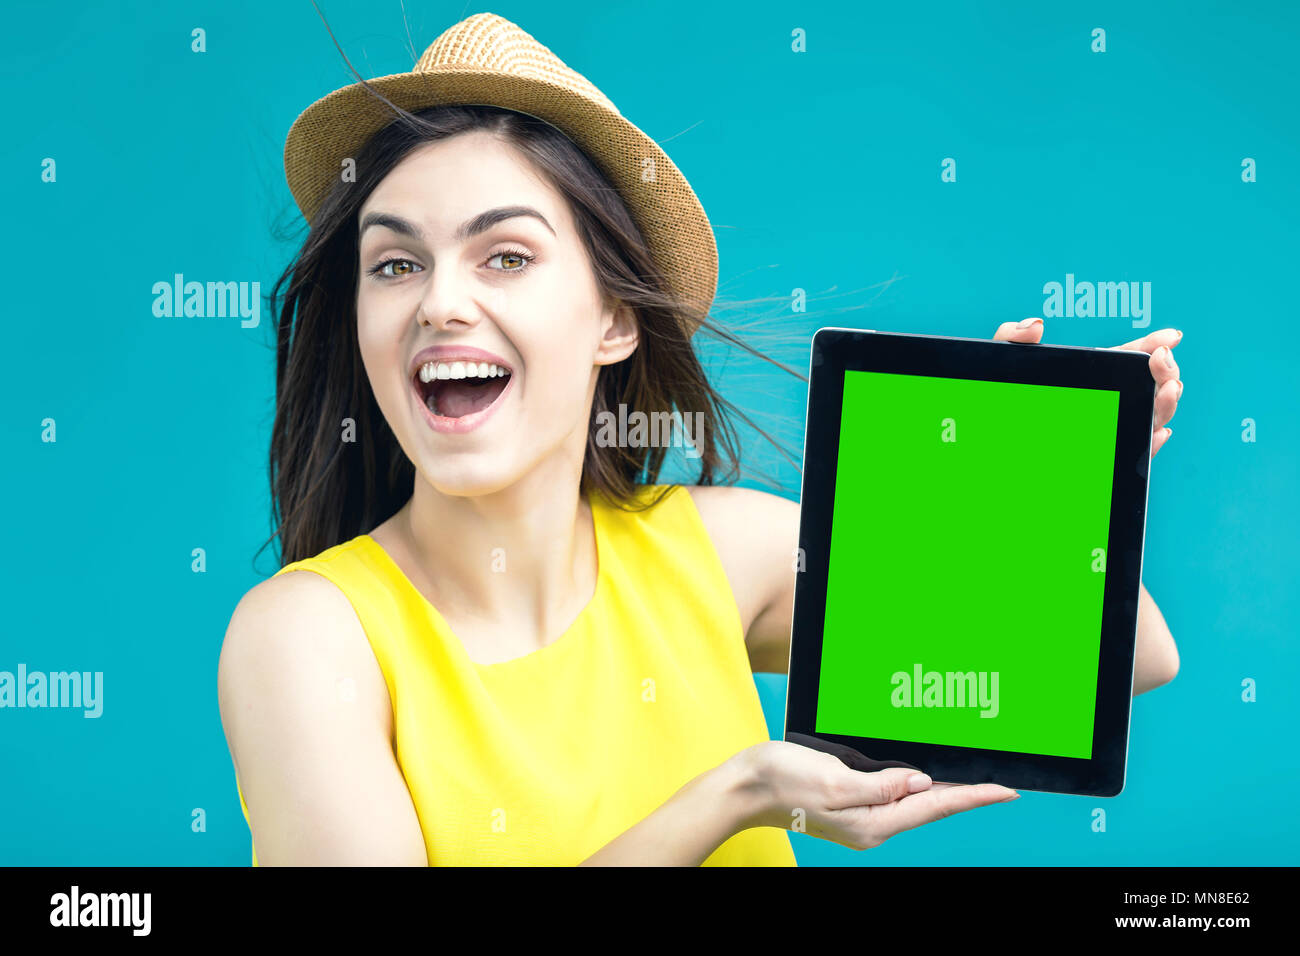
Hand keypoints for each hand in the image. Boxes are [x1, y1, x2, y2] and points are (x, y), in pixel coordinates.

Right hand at [730, 740, 1017, 850]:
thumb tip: (921, 782)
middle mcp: (873, 824)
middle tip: (1001, 783)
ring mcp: (862, 815)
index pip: (935, 807)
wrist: (748, 785)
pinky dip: (914, 782)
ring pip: (913, 798)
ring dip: (942, 787)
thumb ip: (881, 785)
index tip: (1007, 790)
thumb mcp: (835, 780)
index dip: (974, 797)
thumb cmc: (785, 779)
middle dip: (965, 793)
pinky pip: (893, 792)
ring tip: (973, 777)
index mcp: (873, 823)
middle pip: (930, 806)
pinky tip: (923, 773)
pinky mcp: (851, 802)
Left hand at [994, 318, 1182, 456]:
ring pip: (1150, 419)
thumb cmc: (996, 405)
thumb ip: (1010, 337)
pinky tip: (1157, 432)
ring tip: (1169, 387)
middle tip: (1161, 360)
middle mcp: (1105, 402)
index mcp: (1090, 375)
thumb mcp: (1002, 366)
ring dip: (1166, 404)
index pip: (1130, 357)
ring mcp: (1105, 430)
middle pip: (1151, 388)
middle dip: (1166, 373)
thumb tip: (1036, 325)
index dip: (1154, 345)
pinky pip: (1134, 456)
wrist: (983, 448)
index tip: (1169, 336)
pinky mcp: (1100, 460)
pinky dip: (1150, 445)